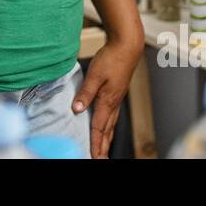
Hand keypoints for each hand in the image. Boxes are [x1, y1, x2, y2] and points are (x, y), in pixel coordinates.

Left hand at [72, 37, 141, 157]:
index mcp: (108, 101)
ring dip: (106, 139)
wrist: (128, 46)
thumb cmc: (112, 58)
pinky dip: (109, 127)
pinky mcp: (118, 93)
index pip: (99, 128)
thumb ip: (85, 93)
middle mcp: (114, 103)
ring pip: (111, 125)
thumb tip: (76, 110)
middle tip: (99, 159)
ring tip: (103, 150)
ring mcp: (117, 99)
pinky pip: (112, 116)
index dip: (94, 144)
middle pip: (107, 131)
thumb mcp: (95, 74)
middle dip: (103, 147)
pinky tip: (106, 126)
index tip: (92, 157)